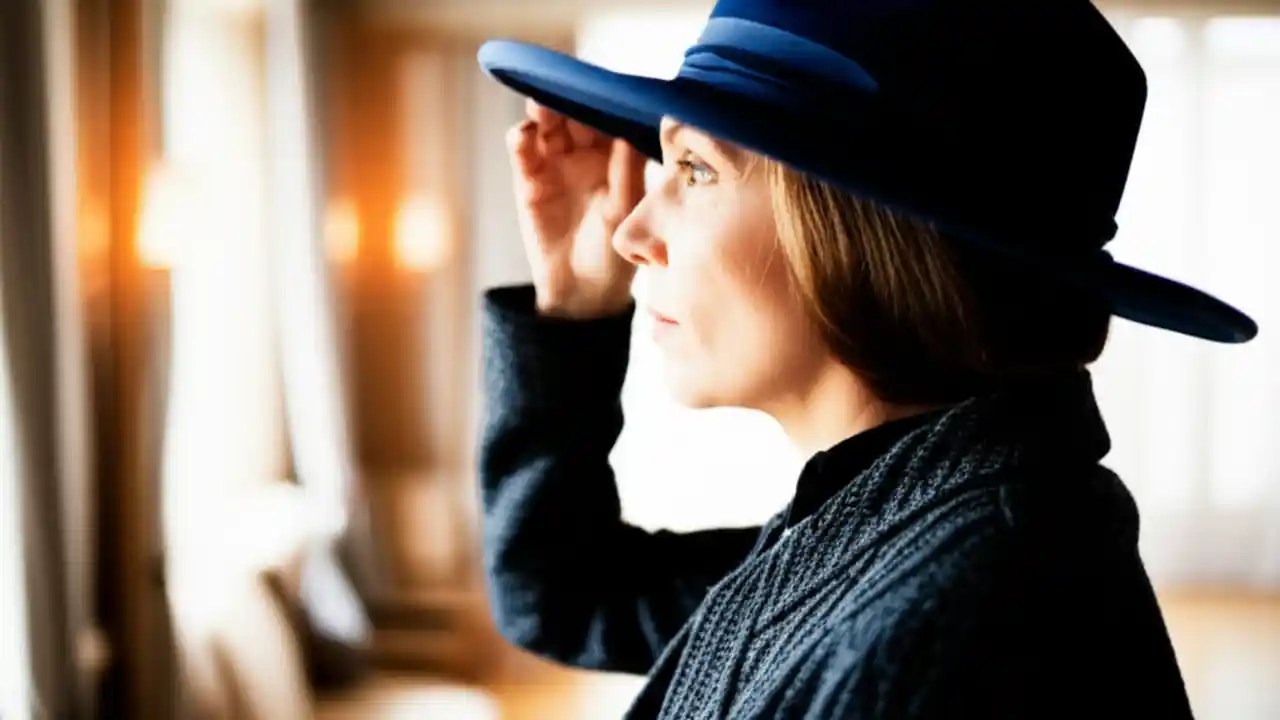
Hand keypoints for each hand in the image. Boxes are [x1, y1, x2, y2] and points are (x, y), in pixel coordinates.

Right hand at [506, 99, 647, 318]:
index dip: (603, 99)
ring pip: (548, 125)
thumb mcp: (625, 211)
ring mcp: (556, 164)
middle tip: (566, 87)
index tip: (601, 85)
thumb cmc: (614, 256)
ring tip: (541, 106)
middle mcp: (586, 154)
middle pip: (575, 114)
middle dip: (570, 99)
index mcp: (616, 157)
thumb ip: (626, 170)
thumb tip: (629, 129)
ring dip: (543, 111)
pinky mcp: (529, 179)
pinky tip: (525, 134)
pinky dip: (522, 138)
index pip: (608, 117)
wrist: (580, 294)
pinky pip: (524, 151)